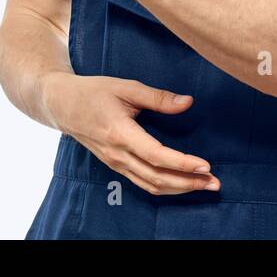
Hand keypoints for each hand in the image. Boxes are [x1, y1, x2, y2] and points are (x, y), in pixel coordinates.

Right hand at [49, 74, 220, 195]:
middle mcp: (117, 154)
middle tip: (215, 182)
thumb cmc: (93, 91)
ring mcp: (115, 163)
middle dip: (189, 183)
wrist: (61, 105)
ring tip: (205, 185)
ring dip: (180, 189)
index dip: (183, 163)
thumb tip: (188, 102)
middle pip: (156, 177)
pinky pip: (142, 182)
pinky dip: (165, 187)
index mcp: (119, 133)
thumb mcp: (126, 87)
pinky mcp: (115, 165)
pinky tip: (182, 184)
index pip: (156, 155)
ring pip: (150, 185)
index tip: (206, 165)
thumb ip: (158, 97)